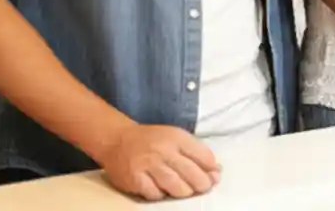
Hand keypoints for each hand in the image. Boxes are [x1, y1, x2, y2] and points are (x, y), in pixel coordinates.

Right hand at [95, 123, 220, 201]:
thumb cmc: (152, 140)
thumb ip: (196, 152)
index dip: (212, 169)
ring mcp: (148, 165)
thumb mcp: (176, 138)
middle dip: (202, 184)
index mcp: (177, 138)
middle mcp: (163, 150)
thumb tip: (217, 171)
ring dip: (185, 192)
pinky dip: (162, 195)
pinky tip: (163, 191)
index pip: (204, 156)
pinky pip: (155, 194)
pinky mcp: (135, 179)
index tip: (214, 175)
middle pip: (192, 173)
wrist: (117, 140)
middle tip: (203, 187)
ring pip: (176, 186)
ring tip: (186, 191)